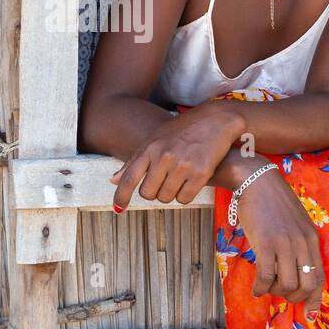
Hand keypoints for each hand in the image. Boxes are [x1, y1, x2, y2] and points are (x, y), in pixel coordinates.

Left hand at [110, 103, 244, 210]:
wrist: (215, 119)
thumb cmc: (182, 129)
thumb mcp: (155, 139)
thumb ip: (134, 161)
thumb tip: (113, 180)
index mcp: (150, 147)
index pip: (129, 178)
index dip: (121, 196)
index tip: (119, 209)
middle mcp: (164, 157)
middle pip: (148, 193)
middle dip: (154, 192)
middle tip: (164, 180)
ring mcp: (182, 166)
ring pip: (166, 198)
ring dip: (171, 193)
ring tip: (179, 176)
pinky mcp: (200, 174)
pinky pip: (184, 199)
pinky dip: (186, 194)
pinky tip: (190, 180)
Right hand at [233, 169, 324, 311]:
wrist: (257, 181)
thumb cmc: (274, 202)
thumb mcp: (296, 222)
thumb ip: (300, 243)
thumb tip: (296, 269)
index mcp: (312, 239)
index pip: (319, 277)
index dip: (315, 299)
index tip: (309, 314)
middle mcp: (302, 243)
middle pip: (306, 284)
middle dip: (293, 297)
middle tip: (280, 293)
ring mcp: (285, 244)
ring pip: (286, 284)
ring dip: (274, 292)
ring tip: (265, 287)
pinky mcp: (266, 243)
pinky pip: (266, 276)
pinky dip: (260, 288)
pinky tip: (255, 288)